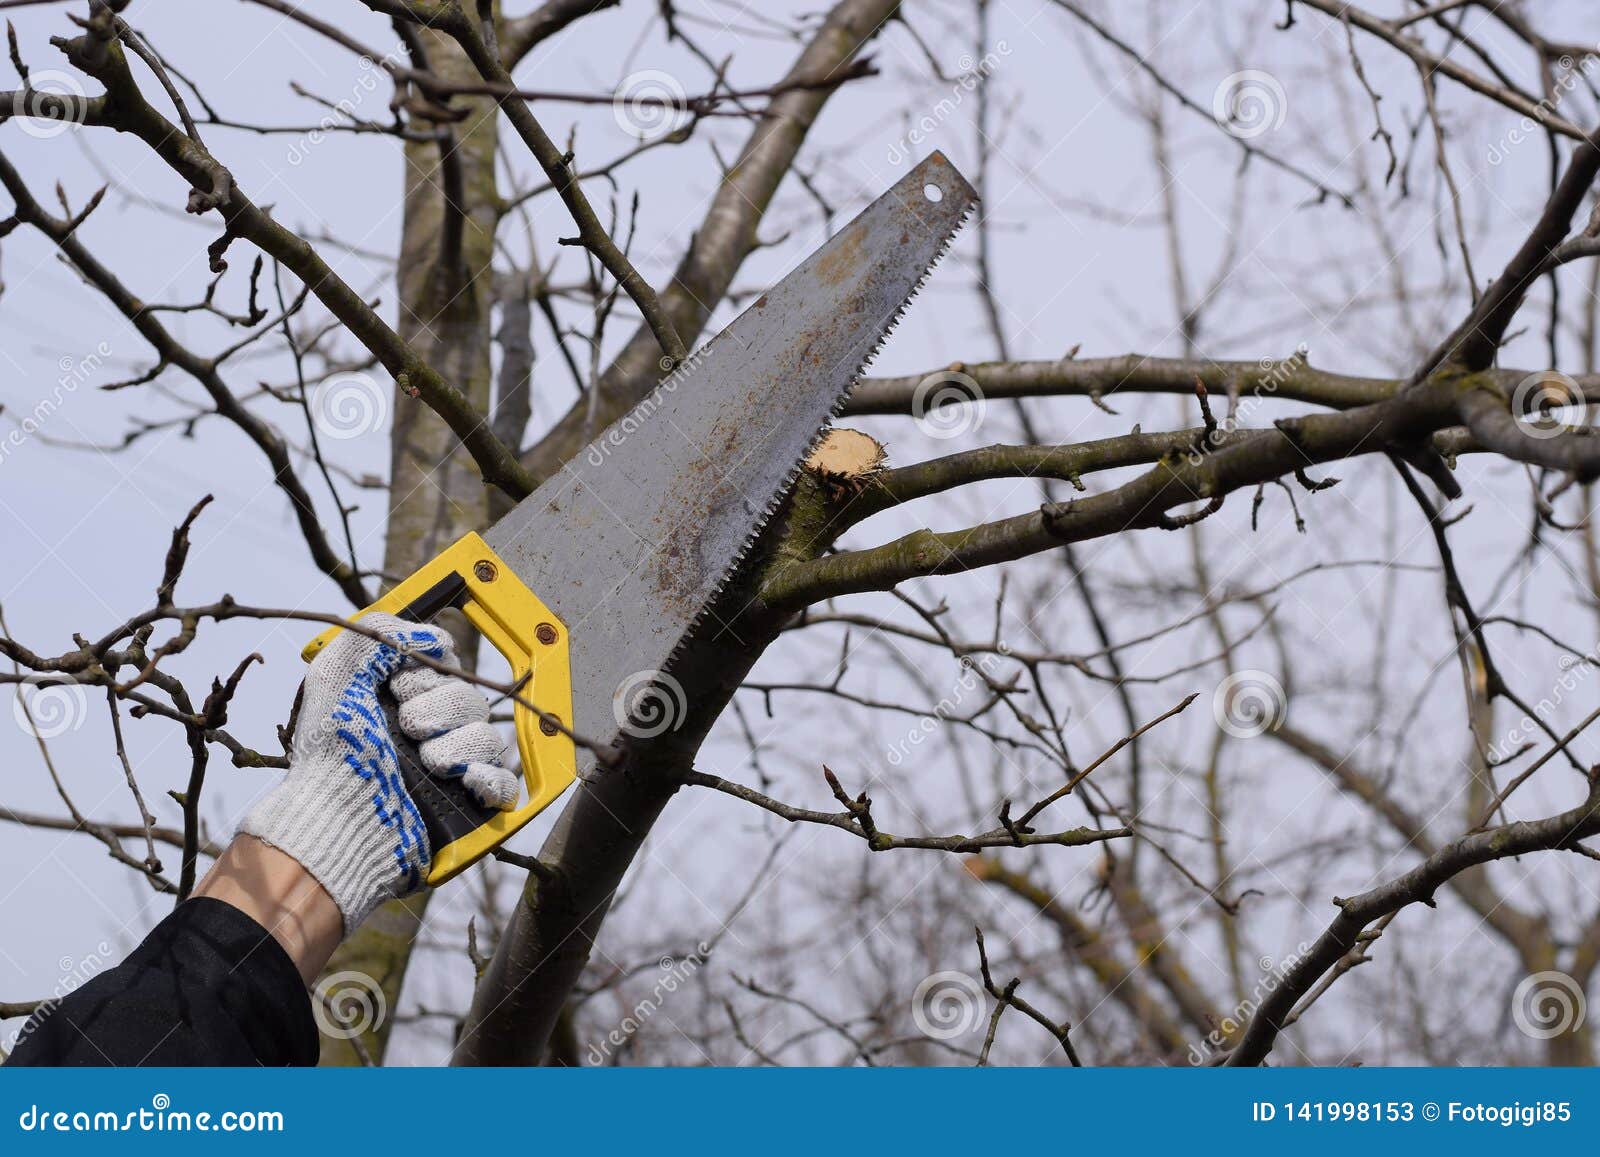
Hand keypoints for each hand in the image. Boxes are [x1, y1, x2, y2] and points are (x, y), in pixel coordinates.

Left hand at [239, 613, 515, 932]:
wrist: (337, 822)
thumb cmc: (330, 754)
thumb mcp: (337, 676)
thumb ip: (380, 635)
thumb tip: (436, 636)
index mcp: (401, 702)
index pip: (447, 670)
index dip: (427, 675)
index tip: (398, 690)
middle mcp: (428, 733)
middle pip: (472, 701)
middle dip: (440, 710)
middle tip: (408, 729)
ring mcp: (450, 770)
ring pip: (489, 738)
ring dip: (456, 747)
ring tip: (426, 764)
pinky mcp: (467, 806)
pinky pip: (505, 783)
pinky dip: (491, 779)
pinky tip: (466, 780)